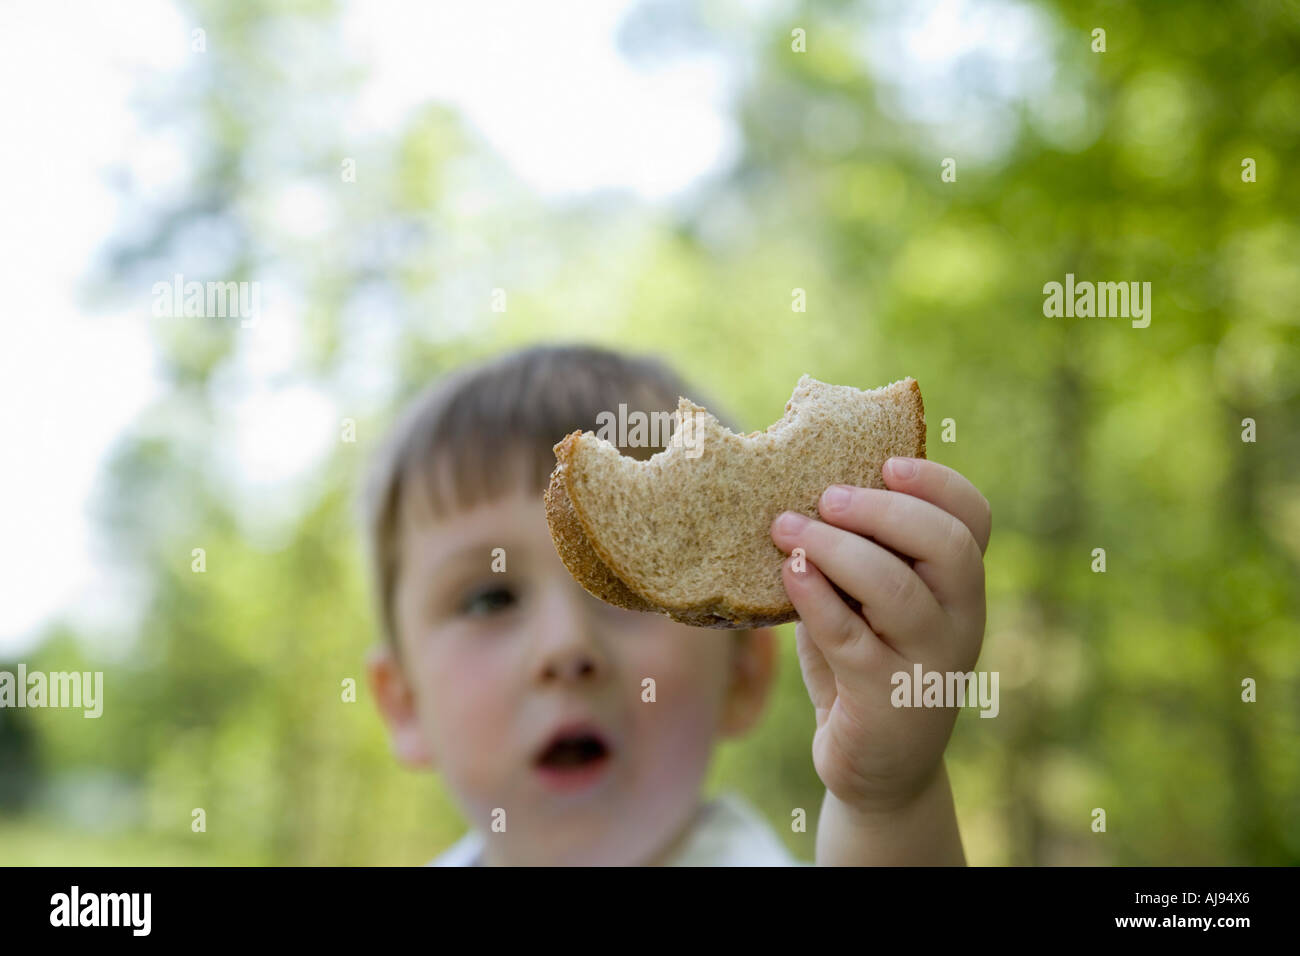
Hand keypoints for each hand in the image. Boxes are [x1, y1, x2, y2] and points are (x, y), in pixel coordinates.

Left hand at [769, 456, 990, 815]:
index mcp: (962, 588)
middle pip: (946, 545)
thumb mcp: (868, 605)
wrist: (876, 769)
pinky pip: (850, 636)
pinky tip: (788, 573)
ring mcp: (929, 663)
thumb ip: (857, 555)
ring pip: (895, 588)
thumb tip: (798, 487)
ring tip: (784, 528)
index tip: (885, 463)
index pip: (975, 519)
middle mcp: (961, 622)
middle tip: (824, 497)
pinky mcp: (887, 699)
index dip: (938, 483)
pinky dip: (815, 596)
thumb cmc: (865, 666)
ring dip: (835, 548)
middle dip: (882, 510)